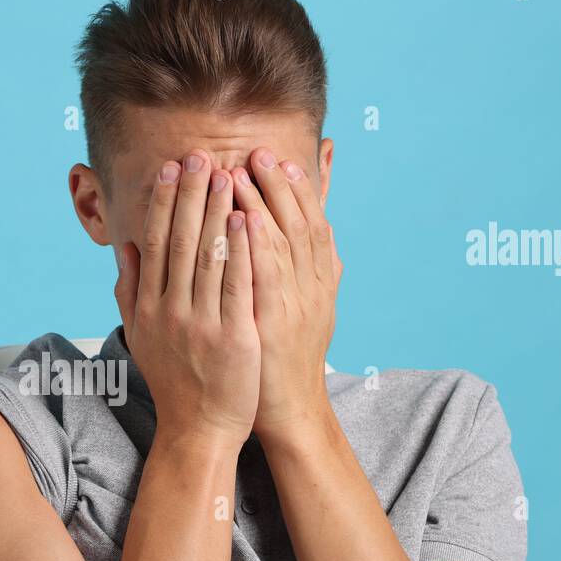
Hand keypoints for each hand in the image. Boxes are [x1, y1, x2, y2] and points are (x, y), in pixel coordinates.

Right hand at [114, 151, 260, 451]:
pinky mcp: (233, 336)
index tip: (170, 169)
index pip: (154, 244)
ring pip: (208, 257)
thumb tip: (126, 249)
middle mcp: (170, 312)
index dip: (163, 203)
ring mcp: (201, 324)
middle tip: (199, 155)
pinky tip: (247, 218)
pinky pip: (237, 284)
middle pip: (179, 241)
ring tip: (226, 173)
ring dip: (217, 210)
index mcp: (148, 308)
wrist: (198, 430)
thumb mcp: (142, 336)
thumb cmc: (175, 382)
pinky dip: (242, 249)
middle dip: (190, 195)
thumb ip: (130, 291)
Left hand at [231, 149, 343, 444]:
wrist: (287, 409)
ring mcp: (296, 303)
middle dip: (280, 185)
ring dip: (265, 203)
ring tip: (243, 170)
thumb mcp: (296, 307)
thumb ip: (293, 271)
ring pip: (284, 242)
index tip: (280, 158)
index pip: (309, 223)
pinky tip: (246, 216)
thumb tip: (297, 237)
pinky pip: (268, 274)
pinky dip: (259, 241)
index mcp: (316, 281)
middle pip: (299, 223)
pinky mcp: (275, 321)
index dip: (297, 190)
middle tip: (260, 150)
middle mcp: (312, 287)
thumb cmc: (281, 358)